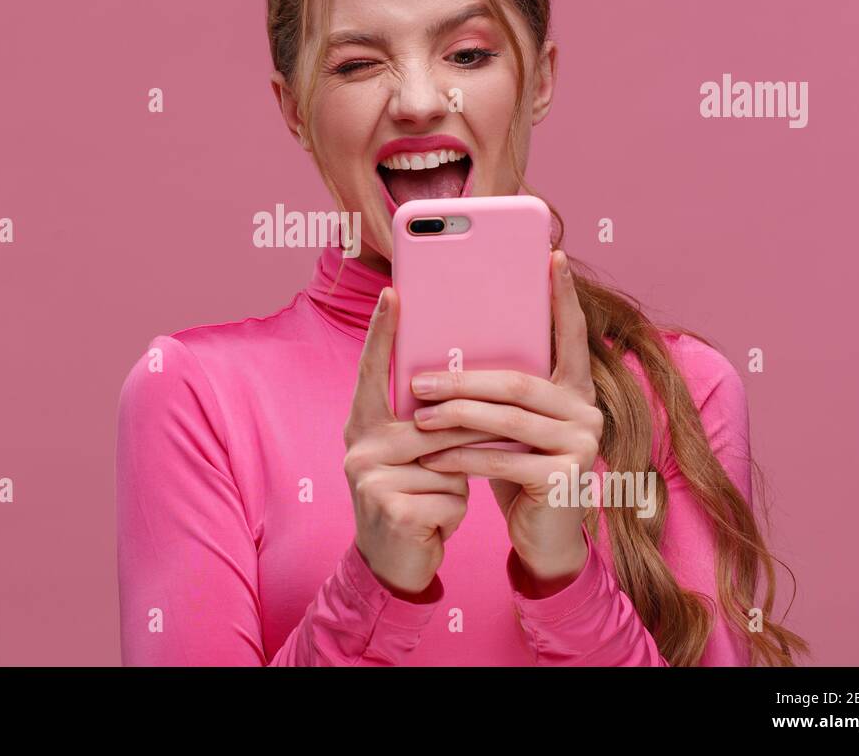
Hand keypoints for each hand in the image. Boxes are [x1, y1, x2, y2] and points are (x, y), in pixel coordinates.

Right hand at [343, 285, 485, 595]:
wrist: (391, 566)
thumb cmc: (410, 499)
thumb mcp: (410, 457)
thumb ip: (425, 424)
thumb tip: (466, 387)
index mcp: (363, 425)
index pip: (374, 371)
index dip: (383, 332)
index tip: (393, 292)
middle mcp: (360, 446)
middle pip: (434, 419)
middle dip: (472, 428)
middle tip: (499, 431)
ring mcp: (372, 478)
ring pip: (449, 461)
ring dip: (460, 481)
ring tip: (439, 499)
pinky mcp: (393, 509)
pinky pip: (450, 496)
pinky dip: (453, 513)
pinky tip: (434, 525)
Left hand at [413, 250, 603, 596]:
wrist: (544, 535)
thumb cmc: (520, 466)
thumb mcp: (511, 422)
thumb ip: (502, 388)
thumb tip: (448, 344)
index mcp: (576, 388)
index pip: (572, 334)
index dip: (564, 296)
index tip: (553, 256)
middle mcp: (587, 411)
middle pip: (517, 382)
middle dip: (463, 378)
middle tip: (418, 378)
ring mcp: (582, 445)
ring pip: (507, 421)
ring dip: (456, 417)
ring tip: (418, 415)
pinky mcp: (565, 479)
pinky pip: (503, 462)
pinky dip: (462, 459)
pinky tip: (433, 458)